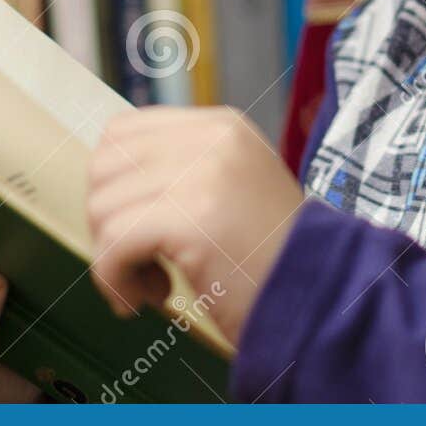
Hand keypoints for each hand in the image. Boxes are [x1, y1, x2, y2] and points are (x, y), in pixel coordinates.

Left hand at [86, 107, 307, 343]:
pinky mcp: (193, 217)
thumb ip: (179, 170)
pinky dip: (114, 279)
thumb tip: (103, 179)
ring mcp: (204, 173)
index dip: (113, 186)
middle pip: (103, 167)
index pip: (121, 132)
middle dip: (106, 223)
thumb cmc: (269, 259)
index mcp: (220, 125)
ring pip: (103, 208)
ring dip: (114, 260)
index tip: (136, 229)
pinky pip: (114, 243)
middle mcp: (212, 138)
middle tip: (140, 262)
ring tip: (153, 285)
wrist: (323, 299)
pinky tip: (149, 299)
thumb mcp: (230, 188)